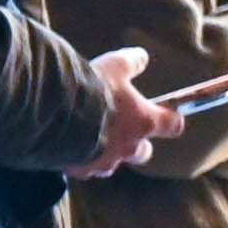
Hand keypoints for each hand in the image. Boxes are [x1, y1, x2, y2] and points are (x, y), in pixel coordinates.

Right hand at [71, 46, 167, 179]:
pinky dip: (79, 160)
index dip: (171, 120)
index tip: (168, 116)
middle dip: (136, 145)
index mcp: (143, 122)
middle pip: (143, 153)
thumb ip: (131, 62)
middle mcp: (128, 147)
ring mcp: (104, 162)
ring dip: (106, 154)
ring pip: (111, 164)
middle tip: (123, 131)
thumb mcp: (114, 65)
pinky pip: (84, 168)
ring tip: (89, 139)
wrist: (55, 113)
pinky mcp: (80, 170)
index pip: (172, 125)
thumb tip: (142, 57)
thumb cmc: (93, 88)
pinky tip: (68, 147)